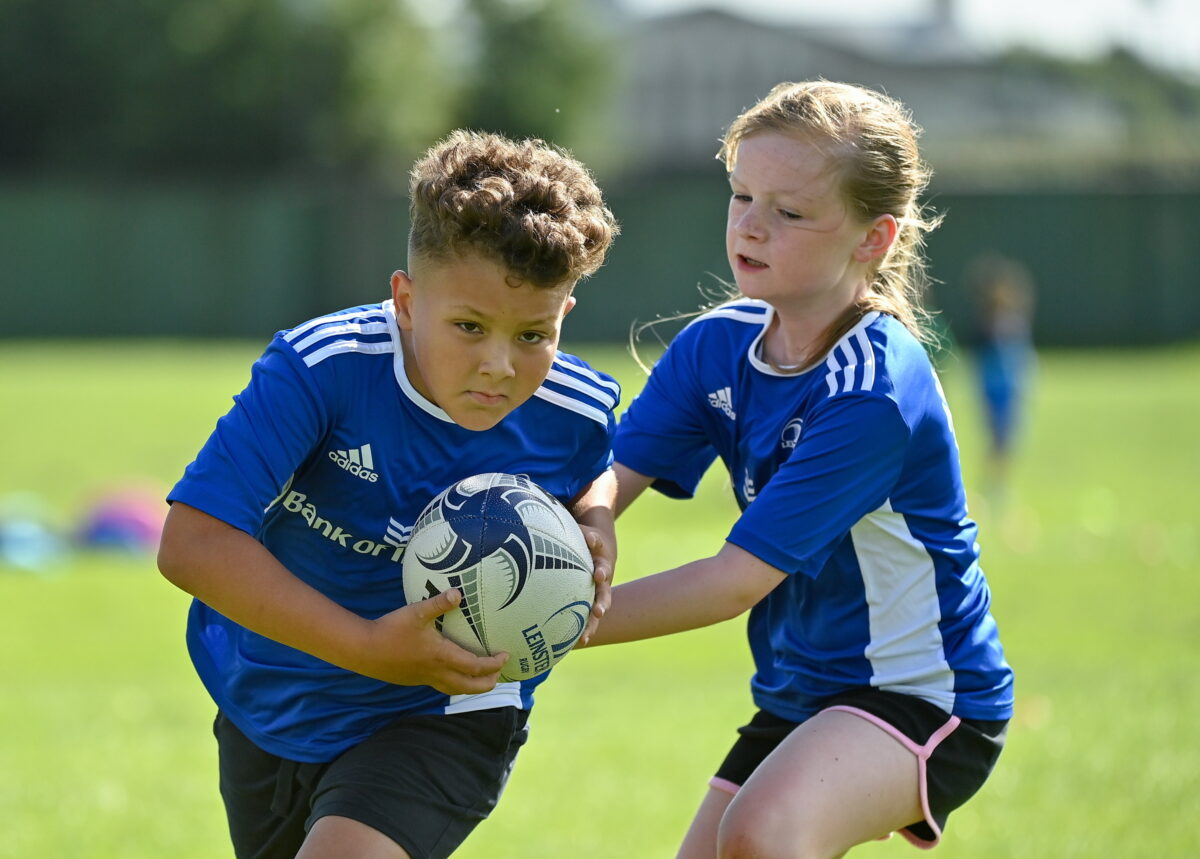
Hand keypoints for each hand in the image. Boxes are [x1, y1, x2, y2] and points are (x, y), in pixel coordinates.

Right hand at [359, 589, 507, 694]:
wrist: (364, 650)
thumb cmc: (391, 630)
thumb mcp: (416, 612)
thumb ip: (439, 603)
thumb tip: (459, 592)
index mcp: (442, 657)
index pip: (476, 666)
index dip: (494, 664)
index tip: (506, 656)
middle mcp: (437, 673)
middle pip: (470, 686)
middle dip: (489, 682)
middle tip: (500, 673)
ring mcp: (425, 679)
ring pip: (456, 690)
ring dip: (473, 686)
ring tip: (483, 679)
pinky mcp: (415, 680)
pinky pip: (442, 686)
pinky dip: (456, 684)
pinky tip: (453, 673)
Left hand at [577, 525, 614, 645]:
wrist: (599, 549)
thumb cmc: (584, 539)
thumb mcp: (582, 531)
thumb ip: (580, 533)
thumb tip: (575, 531)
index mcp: (600, 560)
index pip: (601, 563)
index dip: (601, 569)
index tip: (598, 574)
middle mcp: (602, 580)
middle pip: (604, 592)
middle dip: (602, 602)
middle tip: (599, 611)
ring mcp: (597, 593)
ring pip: (596, 611)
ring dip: (592, 624)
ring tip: (585, 638)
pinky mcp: (590, 603)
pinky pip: (585, 618)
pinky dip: (580, 631)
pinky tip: (570, 645)